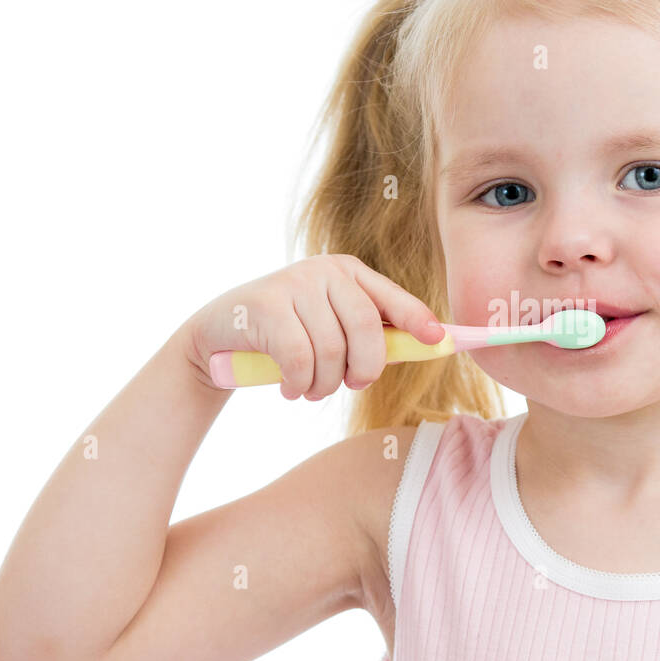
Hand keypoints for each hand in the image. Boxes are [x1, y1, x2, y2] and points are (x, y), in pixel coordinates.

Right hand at [178, 254, 444, 398]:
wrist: (219, 334)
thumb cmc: (287, 336)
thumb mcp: (331, 327)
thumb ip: (372, 333)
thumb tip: (428, 345)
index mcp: (348, 272)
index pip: (392, 298)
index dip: (418, 320)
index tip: (440, 342)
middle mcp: (324, 271)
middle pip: (367, 328)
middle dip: (365, 368)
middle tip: (352, 385)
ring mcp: (294, 283)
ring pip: (332, 351)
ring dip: (324, 384)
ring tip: (310, 389)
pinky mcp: (265, 304)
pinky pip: (299, 359)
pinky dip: (298, 383)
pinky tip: (289, 387)